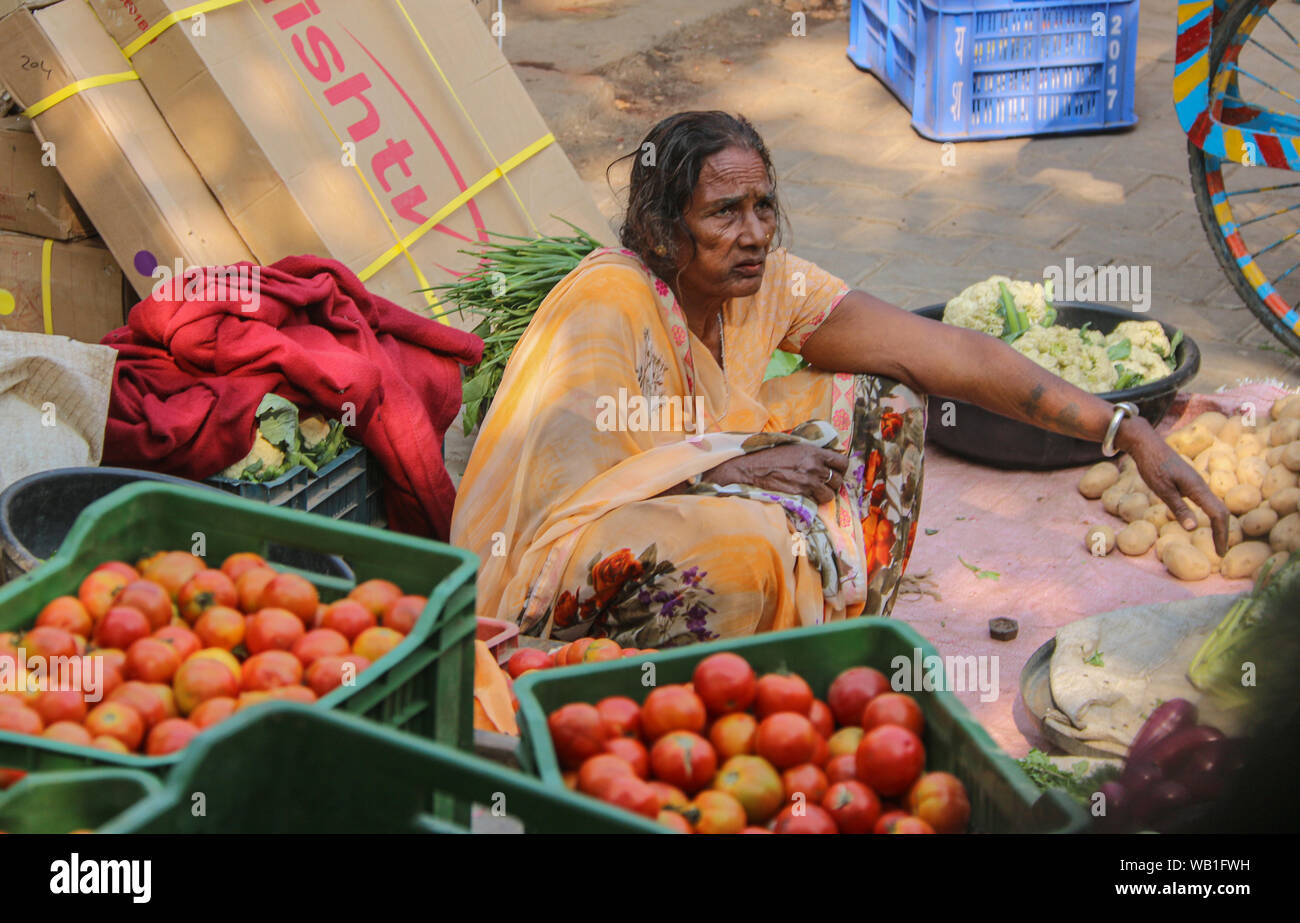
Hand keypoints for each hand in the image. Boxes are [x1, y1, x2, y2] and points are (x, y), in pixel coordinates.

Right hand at [704, 443, 847, 504]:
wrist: (752, 469)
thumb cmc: (771, 456)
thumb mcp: (794, 446)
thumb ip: (812, 452)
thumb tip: (827, 456)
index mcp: (814, 452)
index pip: (842, 462)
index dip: (841, 468)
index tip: (836, 471)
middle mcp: (814, 466)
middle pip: (838, 480)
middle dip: (833, 483)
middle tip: (824, 483)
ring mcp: (808, 482)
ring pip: (829, 494)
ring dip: (824, 494)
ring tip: (814, 491)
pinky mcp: (800, 495)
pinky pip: (816, 502)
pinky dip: (813, 501)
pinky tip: (805, 495)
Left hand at [1118, 417, 1229, 554]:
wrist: (1147, 444)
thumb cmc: (1152, 465)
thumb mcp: (1162, 489)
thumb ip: (1178, 508)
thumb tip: (1193, 528)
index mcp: (1198, 488)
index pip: (1218, 515)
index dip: (1221, 534)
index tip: (1220, 552)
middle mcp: (1202, 485)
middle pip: (1221, 511)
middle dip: (1223, 532)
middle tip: (1221, 552)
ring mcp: (1197, 483)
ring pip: (1215, 506)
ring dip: (1218, 524)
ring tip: (1216, 541)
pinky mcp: (1190, 482)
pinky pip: (1207, 501)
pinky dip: (1210, 515)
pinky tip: (1204, 522)